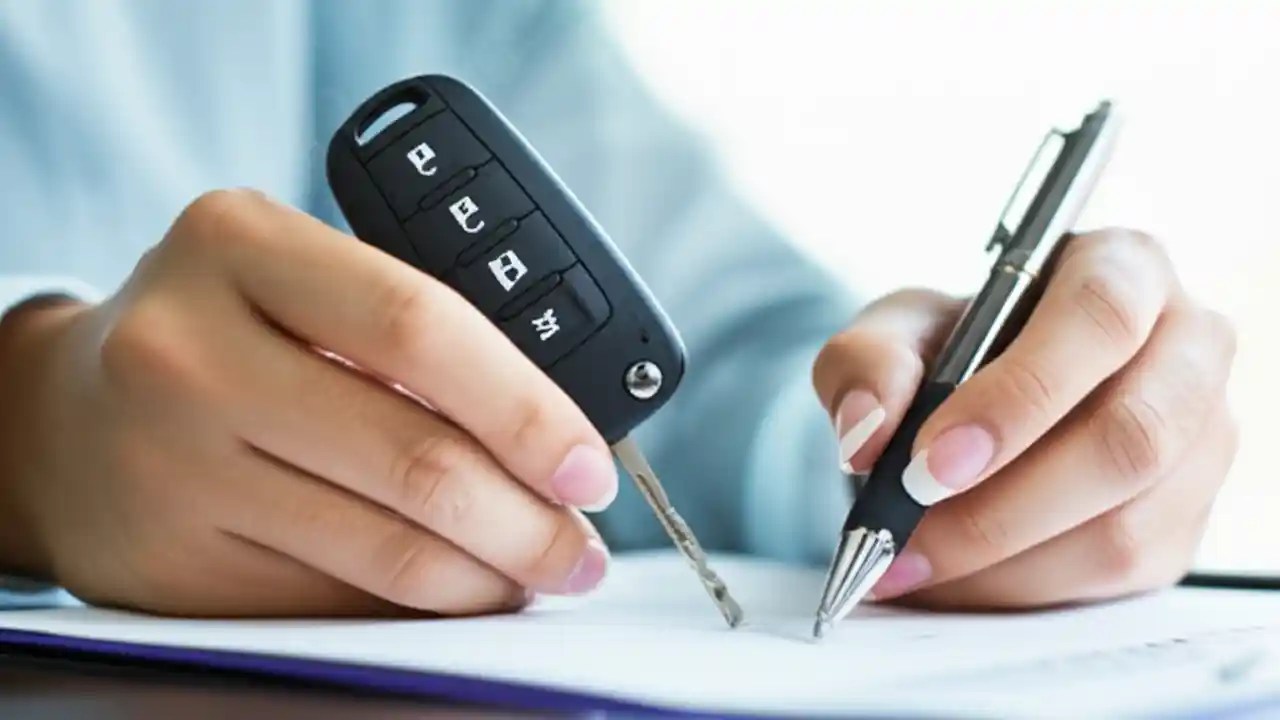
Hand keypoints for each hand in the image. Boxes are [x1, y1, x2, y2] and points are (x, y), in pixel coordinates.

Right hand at [0, 189, 617, 616]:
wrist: (63, 414)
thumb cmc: (216, 329)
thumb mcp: (291, 276)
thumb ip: (406, 328)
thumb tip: (551, 432)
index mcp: (237, 243)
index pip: (421, 326)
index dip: (527, 407)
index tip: (587, 463)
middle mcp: (187, 350)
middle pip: (412, 456)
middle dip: (527, 520)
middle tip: (579, 544)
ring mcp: (171, 463)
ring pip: (382, 547)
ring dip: (487, 575)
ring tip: (535, 572)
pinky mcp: (172, 562)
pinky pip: (334, 599)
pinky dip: (417, 604)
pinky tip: (454, 589)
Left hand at [812, 229, 1237, 609]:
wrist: (978, 408)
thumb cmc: (954, 351)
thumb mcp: (895, 333)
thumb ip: (868, 361)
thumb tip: (869, 429)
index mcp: (1123, 269)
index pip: (1099, 319)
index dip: (1021, 395)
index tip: (932, 458)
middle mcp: (1185, 350)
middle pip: (1131, 436)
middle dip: (1006, 500)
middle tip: (911, 527)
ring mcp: (1199, 443)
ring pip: (1125, 525)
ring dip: (1003, 559)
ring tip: (913, 560)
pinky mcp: (1184, 524)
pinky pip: (1115, 575)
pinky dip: (1021, 587)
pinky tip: (957, 576)